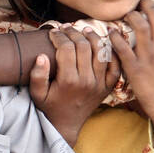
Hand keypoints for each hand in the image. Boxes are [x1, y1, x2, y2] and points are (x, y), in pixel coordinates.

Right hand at [28, 27, 119, 144]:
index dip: (59, 36)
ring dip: (94, 38)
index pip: (66, 49)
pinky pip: (115, 66)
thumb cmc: (50, 107)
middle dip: (74, 33)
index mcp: (69, 81)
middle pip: (84, 47)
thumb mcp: (37, 94)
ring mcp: (100, 83)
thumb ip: (37, 76)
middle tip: (67, 28)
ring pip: (101, 53)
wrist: (67, 124)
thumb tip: (41, 56)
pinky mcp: (108, 87)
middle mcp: (87, 81)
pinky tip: (104, 43)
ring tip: (85, 30)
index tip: (54, 32)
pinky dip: (112, 53)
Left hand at [110, 0, 153, 152]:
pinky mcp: (135, 68)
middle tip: (135, 5)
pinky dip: (116, 37)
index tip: (147, 5)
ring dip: (130, 17)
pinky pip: (123, 47)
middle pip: (152, 16)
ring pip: (138, 27)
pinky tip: (112, 33)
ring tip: (125, 16)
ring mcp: (148, 56)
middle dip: (143, 6)